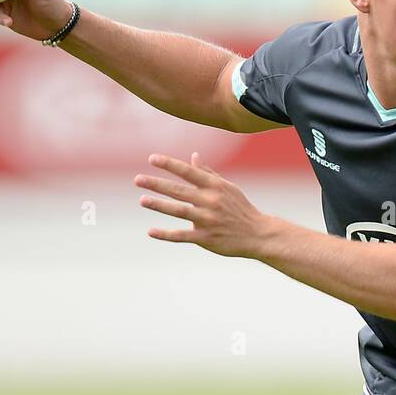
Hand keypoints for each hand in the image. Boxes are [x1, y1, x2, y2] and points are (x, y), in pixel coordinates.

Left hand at [134, 152, 266, 256]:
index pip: (188, 172)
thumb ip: (208, 173)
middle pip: (179, 191)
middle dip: (157, 184)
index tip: (151, 159)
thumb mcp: (228, 187)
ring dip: (159, 205)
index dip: (169, 164)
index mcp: (215, 186)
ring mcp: (208, 220)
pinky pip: (182, 236)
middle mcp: (210, 201)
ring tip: (142, 200)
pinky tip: (151, 231)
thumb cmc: (241, 209)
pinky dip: (166, 234)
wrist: (258, 234)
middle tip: (138, 180)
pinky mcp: (207, 238)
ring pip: (179, 211)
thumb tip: (192, 156)